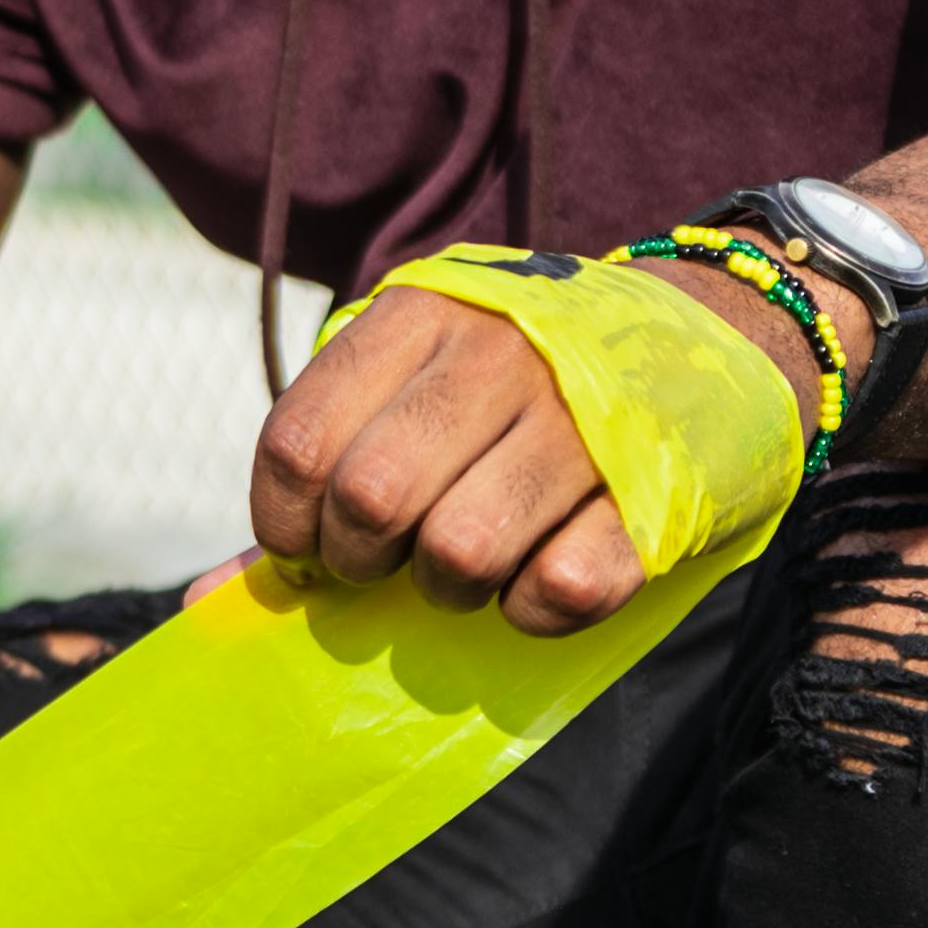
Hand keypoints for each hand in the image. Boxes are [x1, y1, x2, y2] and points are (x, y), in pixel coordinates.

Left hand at [244, 265, 816, 636]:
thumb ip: (322, 477)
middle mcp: (497, 355)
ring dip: (449, 590)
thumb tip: (211, 603)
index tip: (310, 549)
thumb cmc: (526, 379)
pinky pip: (562, 589)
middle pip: (369, 501)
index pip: (297, 442)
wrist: (716, 329)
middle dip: (360, 563)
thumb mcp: (420, 382)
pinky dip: (535, 611)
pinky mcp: (656, 488)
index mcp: (419, 315)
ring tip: (468, 566)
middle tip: (390, 562)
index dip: (284, 525)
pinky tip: (540, 579)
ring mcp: (582, 418)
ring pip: (459, 552)